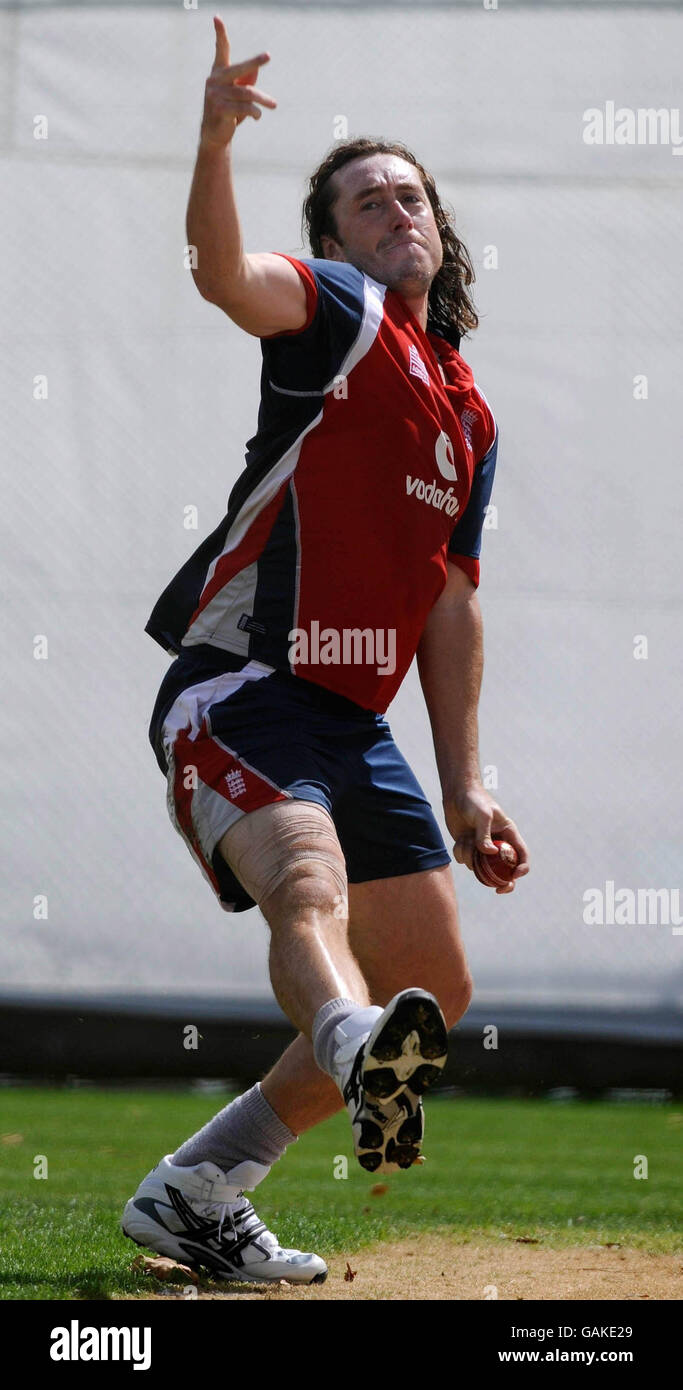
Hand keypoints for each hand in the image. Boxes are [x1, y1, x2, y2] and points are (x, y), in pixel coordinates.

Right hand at [200, 15, 276, 149]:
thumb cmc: (229, 111)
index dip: (219, 34)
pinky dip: (255, 112)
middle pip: (239, 69)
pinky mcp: (219, 110)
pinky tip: (258, 116)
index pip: (221, 50)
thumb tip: (256, 69)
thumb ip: (247, 81)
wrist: (215, 135)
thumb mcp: (238, 94)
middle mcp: (214, 81)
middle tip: (267, 56)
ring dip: (263, 100)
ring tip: (272, 105)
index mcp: (218, 73)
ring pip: (247, 93)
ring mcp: (215, 95)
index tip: (217, 17)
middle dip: (254, 62)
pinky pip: (245, 107)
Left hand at [444, 783, 529, 894]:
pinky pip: (465, 860)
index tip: (515, 876)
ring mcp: (482, 847)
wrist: (456, 794)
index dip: (522, 868)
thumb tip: (489, 854)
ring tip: (466, 838)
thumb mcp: (482, 815)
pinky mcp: (468, 847)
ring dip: (471, 858)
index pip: (521, 854)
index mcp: (508, 834)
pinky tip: (459, 839)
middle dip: (503, 882)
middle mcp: (497, 843)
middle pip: (505, 869)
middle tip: (498, 890)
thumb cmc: (474, 800)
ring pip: (480, 866)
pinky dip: (461, 853)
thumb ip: (484, 835)